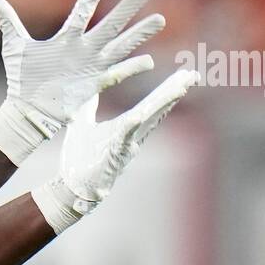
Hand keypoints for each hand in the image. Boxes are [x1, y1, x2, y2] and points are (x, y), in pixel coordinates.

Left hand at [0, 0, 164, 164]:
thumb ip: (10, 22)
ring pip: (119, 46)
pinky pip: (116, 74)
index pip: (82, 11)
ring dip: (139, 34)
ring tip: (159, 20)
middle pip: (109, 25)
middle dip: (126, 9)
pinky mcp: (94, 84)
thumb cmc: (21, 79)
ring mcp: (91, 66)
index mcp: (66, 38)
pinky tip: (149, 60)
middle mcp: (83, 49)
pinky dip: (131, 68)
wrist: (26, 110)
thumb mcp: (15, 47)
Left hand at [33, 67, 199, 232]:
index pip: (148, 106)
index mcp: (125, 129)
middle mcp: (130, 138)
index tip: (182, 74)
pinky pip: (121, 138)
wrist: (71, 190)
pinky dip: (130, 127)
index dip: (164, 91)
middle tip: (193, 75)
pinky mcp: (111, 155)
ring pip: (145, 120)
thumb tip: (93, 84)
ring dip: (162, 103)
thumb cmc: (77, 159)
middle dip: (174, 92)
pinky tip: (137, 116)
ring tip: (180, 87)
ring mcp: (122, 146)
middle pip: (155, 111)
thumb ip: (90, 104)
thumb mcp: (83, 123)